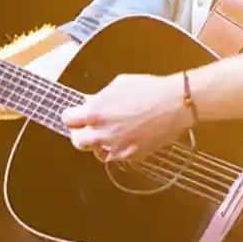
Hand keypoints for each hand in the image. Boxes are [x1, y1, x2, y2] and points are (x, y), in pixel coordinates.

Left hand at [61, 73, 192, 162]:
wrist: (175, 104)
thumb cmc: (148, 90)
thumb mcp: (118, 85)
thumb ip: (99, 98)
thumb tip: (90, 103)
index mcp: (95, 112)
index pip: (68, 119)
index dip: (72, 115)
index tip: (76, 114)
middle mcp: (101, 133)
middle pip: (77, 141)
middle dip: (81, 132)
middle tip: (90, 126)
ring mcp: (116, 148)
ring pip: (96, 152)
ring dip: (99, 143)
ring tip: (112, 131)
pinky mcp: (131, 156)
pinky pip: (115, 156)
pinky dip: (117, 149)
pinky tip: (127, 136)